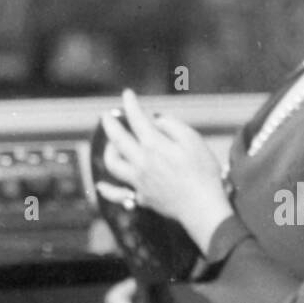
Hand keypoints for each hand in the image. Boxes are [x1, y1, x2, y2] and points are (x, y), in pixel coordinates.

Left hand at [96, 89, 231, 250]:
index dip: (130, 104)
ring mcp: (139, 181)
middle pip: (117, 139)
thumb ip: (171, 125)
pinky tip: (100, 185)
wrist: (203, 208)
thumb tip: (154, 121)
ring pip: (113, 164)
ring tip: (112, 144)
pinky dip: (107, 190)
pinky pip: (118, 194)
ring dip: (109, 151)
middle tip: (106, 115)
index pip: (137, 119)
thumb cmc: (203, 171)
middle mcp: (141, 162)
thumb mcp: (192, 140)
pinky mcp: (141, 197)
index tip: (127, 94)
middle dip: (110, 123)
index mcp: (154, 146)